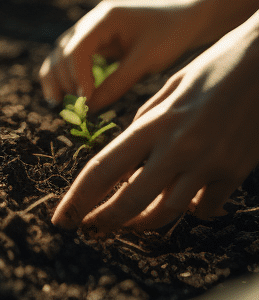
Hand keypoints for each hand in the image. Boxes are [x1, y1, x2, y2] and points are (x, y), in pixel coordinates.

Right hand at [39, 0, 203, 110]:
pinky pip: (72, 56)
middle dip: (63, 79)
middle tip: (70, 108)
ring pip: (61, 53)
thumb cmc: (171, 36)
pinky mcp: (95, 39)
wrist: (188, 18)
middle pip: (62, 51)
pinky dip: (68, 74)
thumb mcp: (146, 62)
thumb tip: (90, 108)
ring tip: (59, 103)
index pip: (77, 49)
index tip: (85, 101)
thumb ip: (117, 83)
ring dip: (58, 77)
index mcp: (104, 18)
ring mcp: (90, 28)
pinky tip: (69, 93)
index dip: (77, 77)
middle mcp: (90, 20)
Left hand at [52, 14, 258, 231]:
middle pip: (131, 201)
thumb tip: (128, 155)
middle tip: (89, 232)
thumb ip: (146, 122)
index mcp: (154, 123)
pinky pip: (206, 206)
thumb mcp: (170, 87)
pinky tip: (182, 208)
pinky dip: (191, 211)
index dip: (78, 199)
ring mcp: (211, 162)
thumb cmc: (215, 67)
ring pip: (168, 211)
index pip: (104, 170)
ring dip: (144, 222)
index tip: (62, 218)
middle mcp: (179, 147)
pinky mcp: (237, 170)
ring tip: (127, 225)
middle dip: (105, 222)